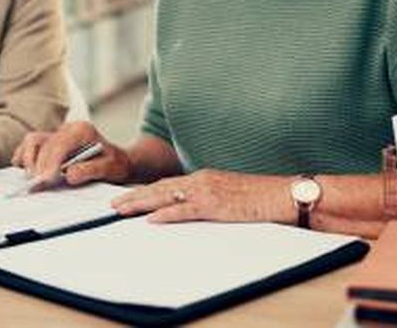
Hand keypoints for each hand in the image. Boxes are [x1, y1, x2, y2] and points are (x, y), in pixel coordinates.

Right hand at [12, 121, 130, 188]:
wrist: (116, 161)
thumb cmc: (114, 164)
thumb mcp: (110, 168)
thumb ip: (91, 170)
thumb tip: (69, 175)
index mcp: (82, 129)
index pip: (60, 143)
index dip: (50, 161)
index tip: (45, 179)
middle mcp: (67, 128)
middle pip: (43, 143)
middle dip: (38, 165)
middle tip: (36, 186)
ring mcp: (57, 134)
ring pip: (33, 140)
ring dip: (29, 160)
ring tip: (31, 180)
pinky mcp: (50, 142)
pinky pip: (30, 146)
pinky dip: (25, 157)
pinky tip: (27, 172)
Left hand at [111, 170, 290, 223]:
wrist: (284, 194)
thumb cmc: (261, 198)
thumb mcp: (230, 195)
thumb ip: (211, 198)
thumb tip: (195, 209)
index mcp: (205, 177)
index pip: (168, 183)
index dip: (146, 191)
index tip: (127, 198)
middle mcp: (202, 180)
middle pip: (160, 187)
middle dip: (134, 196)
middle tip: (113, 205)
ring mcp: (208, 191)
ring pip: (166, 196)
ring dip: (141, 203)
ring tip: (120, 211)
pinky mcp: (216, 205)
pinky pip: (185, 210)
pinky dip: (166, 213)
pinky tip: (151, 219)